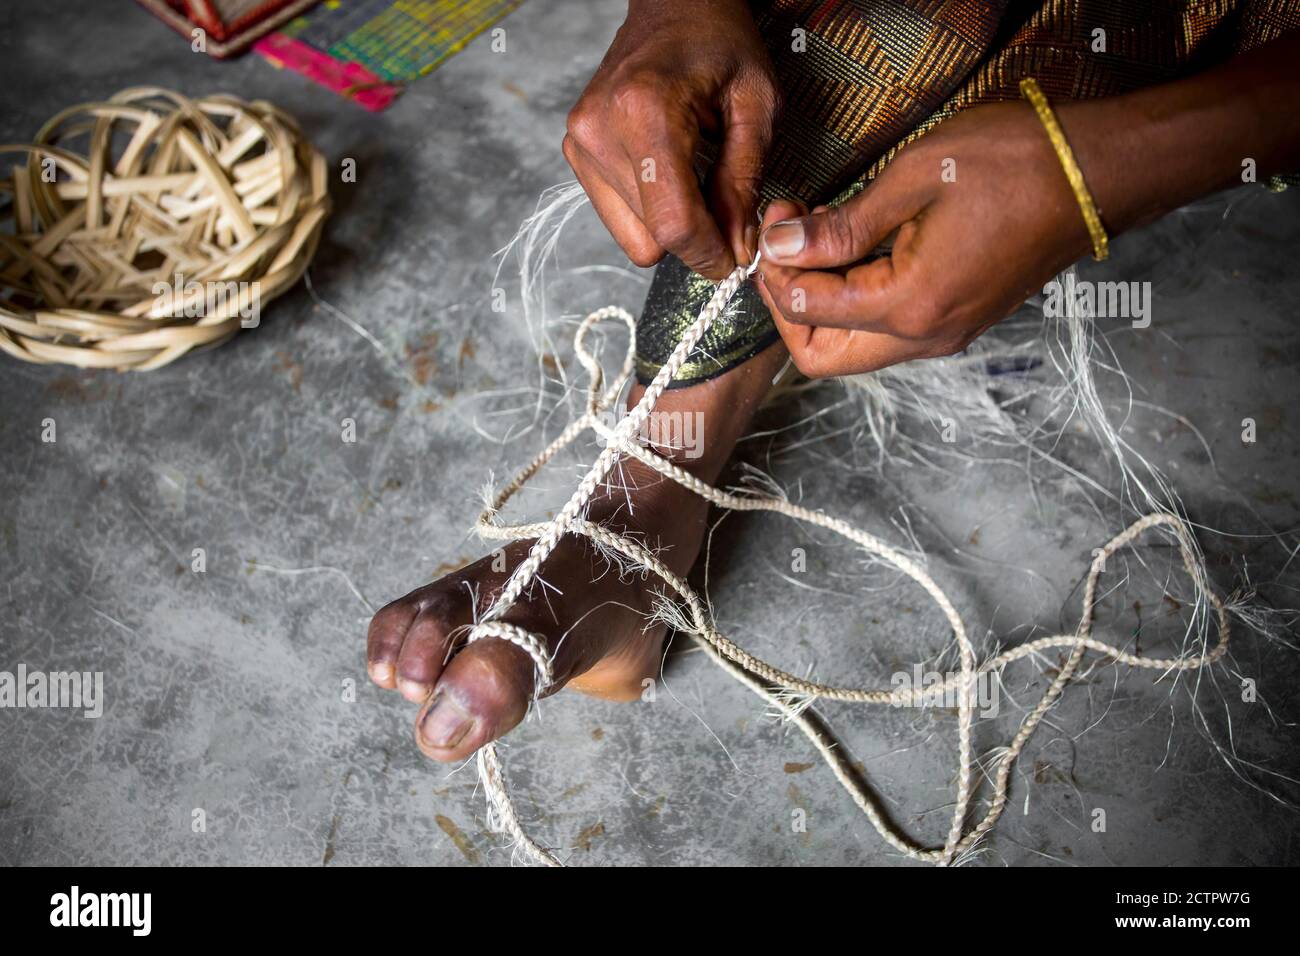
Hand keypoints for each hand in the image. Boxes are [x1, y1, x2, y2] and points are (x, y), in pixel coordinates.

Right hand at [565, 0, 778, 278]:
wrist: (673, 5)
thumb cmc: (719, 43)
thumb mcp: (757, 105)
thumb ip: (744, 182)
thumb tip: (737, 248)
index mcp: (646, 111)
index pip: (673, 221)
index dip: (709, 254)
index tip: (735, 261)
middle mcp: (601, 129)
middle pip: (654, 235)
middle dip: (697, 236)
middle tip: (727, 209)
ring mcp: (581, 142)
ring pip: (635, 235)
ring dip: (671, 223)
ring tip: (697, 178)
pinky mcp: (575, 152)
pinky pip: (619, 218)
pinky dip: (650, 210)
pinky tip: (670, 173)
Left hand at [754, 101, 1095, 376]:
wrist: (1096, 173)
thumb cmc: (1017, 164)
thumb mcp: (915, 177)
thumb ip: (841, 225)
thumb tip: (782, 247)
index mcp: (911, 305)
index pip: (807, 313)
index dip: (776, 269)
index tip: (776, 220)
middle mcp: (926, 336)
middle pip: (822, 356)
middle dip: (788, 303)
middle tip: (786, 242)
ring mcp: (945, 334)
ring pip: (853, 347)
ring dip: (821, 300)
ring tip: (817, 233)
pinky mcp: (957, 319)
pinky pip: (885, 329)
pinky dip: (854, 298)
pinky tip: (853, 246)